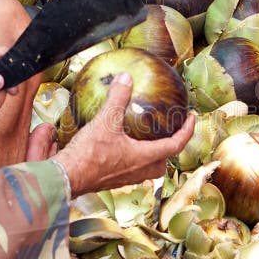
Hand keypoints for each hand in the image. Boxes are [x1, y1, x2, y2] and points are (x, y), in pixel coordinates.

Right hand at [53, 73, 194, 193]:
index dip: (187, 131)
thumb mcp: (105, 121)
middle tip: (170, 132)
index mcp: (144, 157)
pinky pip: (131, 170)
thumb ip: (118, 98)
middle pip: (163, 161)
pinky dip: (133, 158)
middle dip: (170, 147)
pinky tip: (121, 147)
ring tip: (147, 140)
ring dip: (151, 155)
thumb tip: (126, 78)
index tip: (191, 118)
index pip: (175, 145)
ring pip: (147, 169)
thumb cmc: (88, 155)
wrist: (66, 178)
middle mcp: (139, 171)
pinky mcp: (112, 181)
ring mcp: (125, 178)